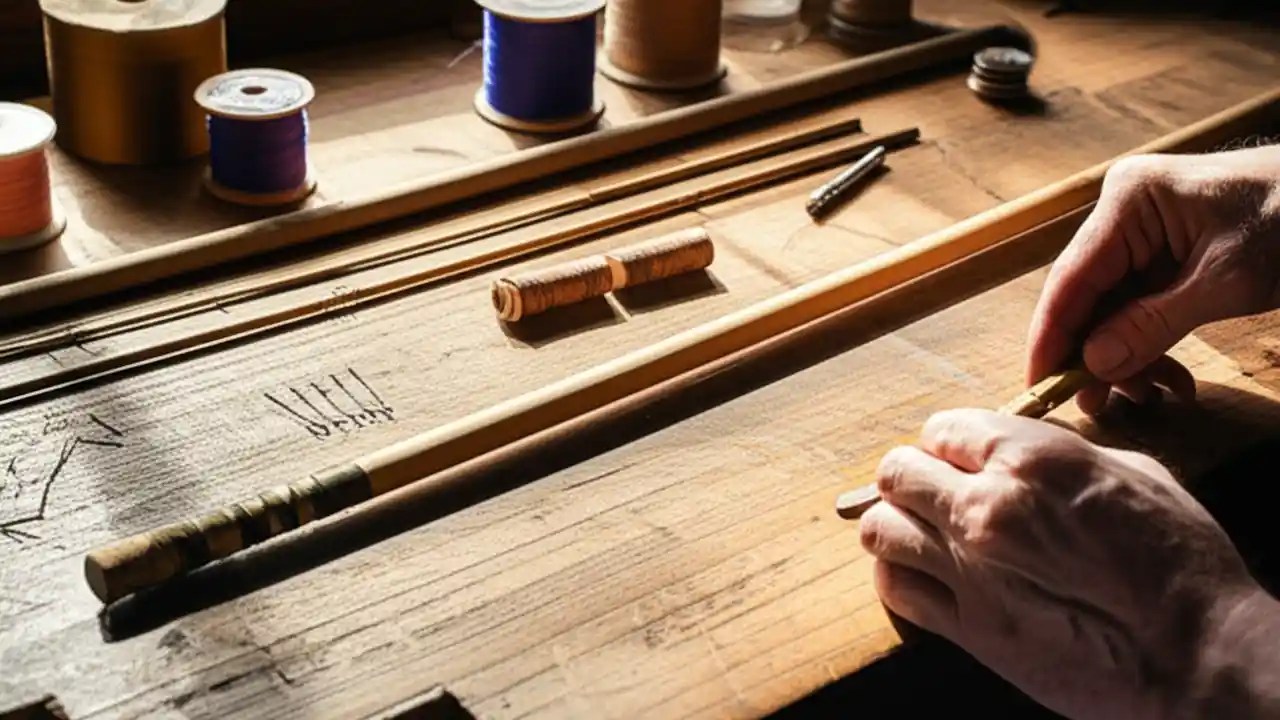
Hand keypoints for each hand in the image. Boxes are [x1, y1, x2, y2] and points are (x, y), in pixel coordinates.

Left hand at [860, 409, 1267, 719]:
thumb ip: (1060, 456)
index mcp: (1029, 459)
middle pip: (897, 472)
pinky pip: (896, 587)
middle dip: (911, 478)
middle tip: (932, 494)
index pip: (942, 428)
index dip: (948, 444)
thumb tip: (1023, 454)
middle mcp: (985, 506)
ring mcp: (969, 568)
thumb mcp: (1130, 474)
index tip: (958, 459)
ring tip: (920, 534)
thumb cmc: (1179, 560)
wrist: (1196, 652)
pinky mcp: (967, 626)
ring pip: (881, 527)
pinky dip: (899, 575)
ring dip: (896, 525)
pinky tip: (923, 575)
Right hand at [1028, 146, 1279, 413]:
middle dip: (1092, 354)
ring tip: (1145, 397)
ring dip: (1126, 357)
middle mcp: (1127, 215)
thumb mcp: (1229, 279)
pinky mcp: (1171, 257)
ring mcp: (1147, 235)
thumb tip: (1094, 363)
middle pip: (1087, 297)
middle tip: (1094, 407)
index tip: (1038, 385)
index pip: (1072, 277)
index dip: (1051, 335)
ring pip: (1112, 309)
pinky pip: (1142, 309)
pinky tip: (1169, 378)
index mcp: (1129, 201)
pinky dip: (1152, 346)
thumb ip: (1154, 323)